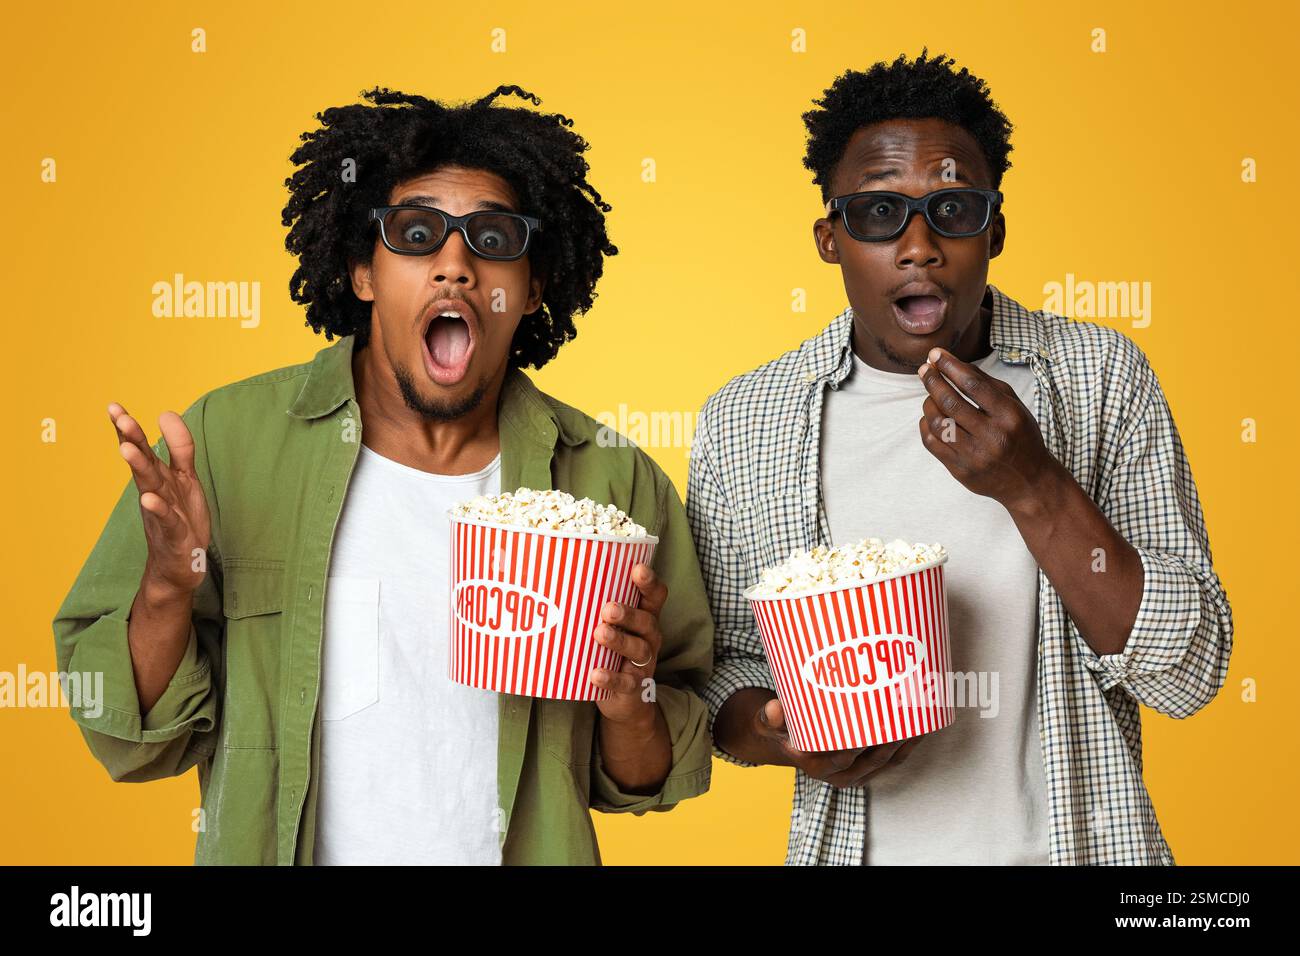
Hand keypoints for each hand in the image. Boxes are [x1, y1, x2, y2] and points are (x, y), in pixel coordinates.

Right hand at [109, 402, 211, 600]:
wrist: (180, 565)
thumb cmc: (179, 518)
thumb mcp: (184, 478)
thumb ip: (179, 448)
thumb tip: (165, 413)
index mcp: (158, 478)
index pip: (141, 449)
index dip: (129, 429)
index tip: (113, 406)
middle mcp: (155, 492)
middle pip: (143, 463)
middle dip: (132, 440)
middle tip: (120, 418)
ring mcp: (162, 514)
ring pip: (151, 488)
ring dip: (140, 468)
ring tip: (127, 449)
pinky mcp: (175, 535)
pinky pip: (167, 519)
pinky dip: (158, 509)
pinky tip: (149, 499)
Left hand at [590, 564, 664, 726]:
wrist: (625, 700)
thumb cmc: (611, 652)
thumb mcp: (610, 627)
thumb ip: (595, 607)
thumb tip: (555, 582)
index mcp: (644, 618)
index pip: (655, 596)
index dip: (649, 582)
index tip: (638, 569)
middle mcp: (649, 638)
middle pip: (647, 622)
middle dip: (629, 613)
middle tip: (607, 609)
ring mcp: (643, 664)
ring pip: (638, 650)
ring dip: (619, 640)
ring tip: (600, 633)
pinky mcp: (633, 687)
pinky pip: (626, 682)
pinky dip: (611, 678)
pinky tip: (596, 674)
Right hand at [755, 696, 915, 787]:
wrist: (787, 743)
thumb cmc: (779, 729)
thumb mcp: (767, 724)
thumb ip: (770, 717)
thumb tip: (774, 708)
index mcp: (815, 765)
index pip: (845, 755)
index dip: (863, 741)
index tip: (877, 718)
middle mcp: (839, 774)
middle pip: (874, 757)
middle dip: (894, 736)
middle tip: (908, 708)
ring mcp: (857, 773)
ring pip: (888, 760)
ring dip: (907, 740)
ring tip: (922, 713)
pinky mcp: (868, 768)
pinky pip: (893, 759)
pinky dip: (909, 744)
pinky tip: (922, 724)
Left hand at [916, 347, 1062, 510]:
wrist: (1029, 482)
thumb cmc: (1020, 436)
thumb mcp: (1014, 406)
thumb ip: (986, 384)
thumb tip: (953, 363)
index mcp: (1009, 416)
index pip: (973, 385)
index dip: (951, 366)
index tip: (935, 354)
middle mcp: (992, 436)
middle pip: (951, 402)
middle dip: (933, 381)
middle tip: (925, 370)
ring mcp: (974, 456)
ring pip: (938, 422)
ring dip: (928, 403)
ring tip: (930, 395)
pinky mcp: (961, 471)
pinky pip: (932, 443)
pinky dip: (926, 425)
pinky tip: (930, 417)